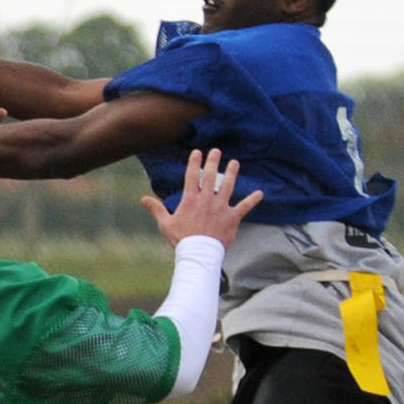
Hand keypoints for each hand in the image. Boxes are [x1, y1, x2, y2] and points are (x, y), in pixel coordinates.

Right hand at [144, 149, 261, 247]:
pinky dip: (252, 200)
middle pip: (211, 176)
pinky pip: (244, 207)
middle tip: (216, 151)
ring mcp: (221, 207)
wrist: (199, 252)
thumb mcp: (165, 223)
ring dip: (232, 173)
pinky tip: (260, 193)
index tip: (197, 152)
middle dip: (213, 161)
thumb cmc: (181, 239)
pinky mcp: (232, 217)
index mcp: (190, 199)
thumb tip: (143, 199)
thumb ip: (156, 209)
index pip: (192, 176)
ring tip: (234, 163)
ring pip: (229, 186)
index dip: (194, 162)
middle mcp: (207, 199)